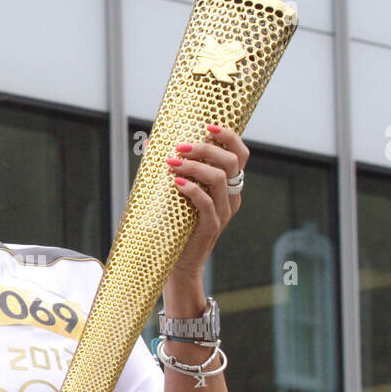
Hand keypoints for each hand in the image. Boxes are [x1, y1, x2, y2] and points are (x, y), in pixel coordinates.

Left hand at [164, 124, 248, 289]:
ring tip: (171, 164)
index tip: (207, 126)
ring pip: (218, 179)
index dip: (229, 137)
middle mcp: (231, 198)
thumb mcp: (178, 194)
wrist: (177, 264)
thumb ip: (171, 168)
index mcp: (228, 187)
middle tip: (180, 148)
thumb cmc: (176, 225)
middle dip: (205, 148)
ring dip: (194, 166)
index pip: (240, 155)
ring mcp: (223, 213)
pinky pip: (207, 203)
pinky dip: (191, 189)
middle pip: (231, 162)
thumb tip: (150, 142)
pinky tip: (176, 183)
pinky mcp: (211, 228)